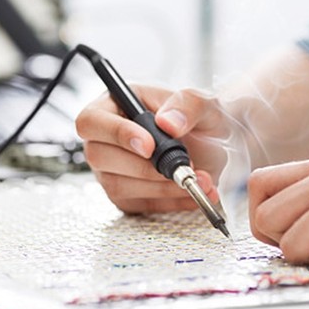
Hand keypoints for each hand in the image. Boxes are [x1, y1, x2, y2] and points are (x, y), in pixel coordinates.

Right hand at [75, 86, 233, 213]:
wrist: (216, 147)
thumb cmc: (200, 120)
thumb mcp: (204, 102)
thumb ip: (188, 104)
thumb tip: (167, 123)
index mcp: (116, 105)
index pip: (92, 120)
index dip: (116, 133)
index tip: (149, 146)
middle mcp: (106, 139)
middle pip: (99, 156)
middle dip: (144, 167)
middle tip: (182, 166)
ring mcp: (112, 170)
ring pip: (117, 185)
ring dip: (161, 187)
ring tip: (195, 179)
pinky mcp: (126, 196)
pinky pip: (138, 205)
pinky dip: (170, 202)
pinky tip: (192, 193)